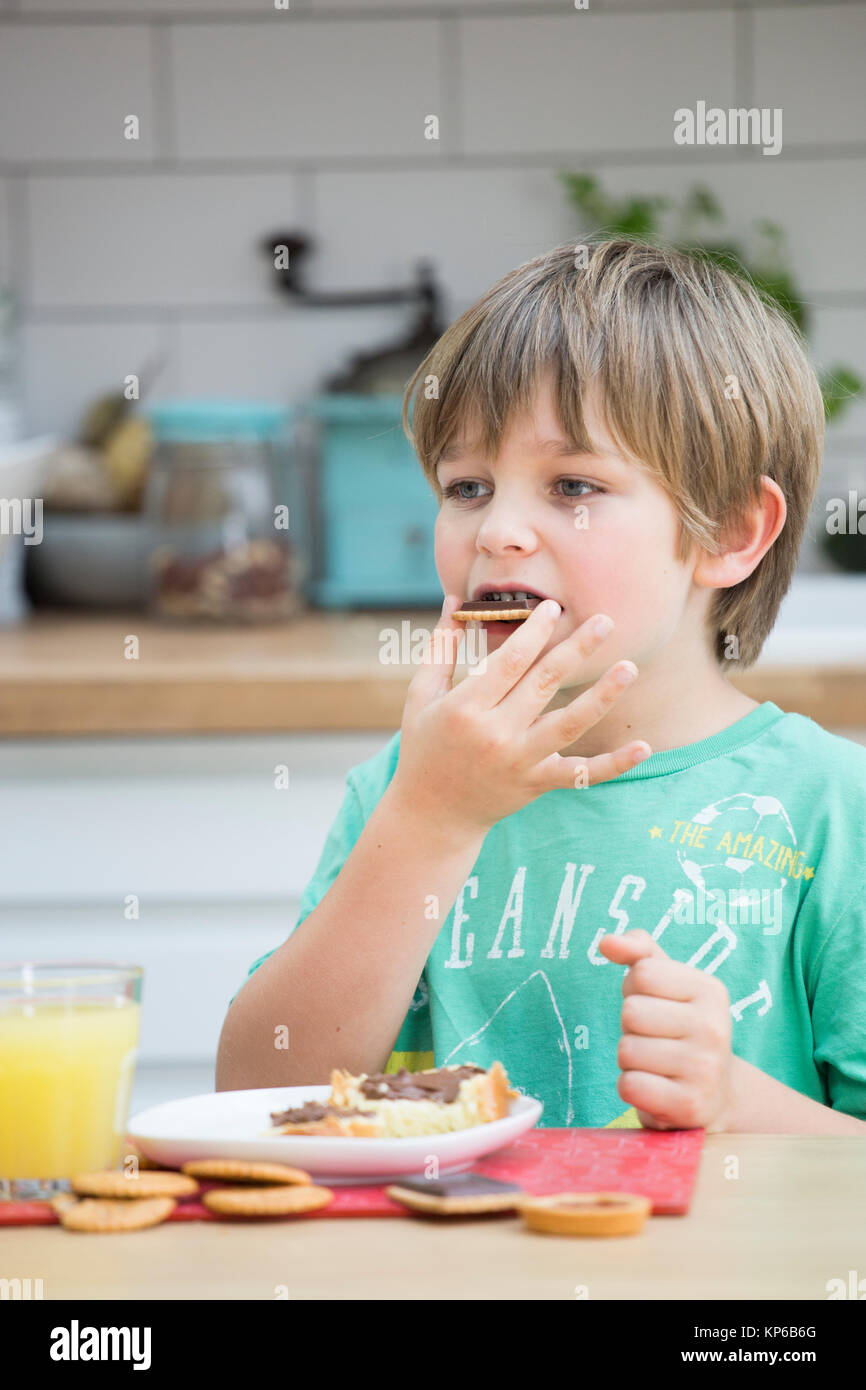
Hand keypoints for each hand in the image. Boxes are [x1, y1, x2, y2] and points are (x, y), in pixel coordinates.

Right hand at [390, 594, 651, 837]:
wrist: (431, 814)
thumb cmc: (425, 747)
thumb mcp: (422, 696)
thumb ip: (440, 648)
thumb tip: (454, 598)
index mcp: (466, 707)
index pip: (509, 660)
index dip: (534, 631)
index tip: (553, 608)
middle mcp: (495, 733)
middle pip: (544, 683)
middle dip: (576, 649)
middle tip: (605, 620)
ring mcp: (519, 761)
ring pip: (569, 724)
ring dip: (602, 695)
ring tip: (628, 667)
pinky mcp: (536, 784)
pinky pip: (581, 774)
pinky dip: (614, 764)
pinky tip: (644, 747)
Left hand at [598, 929, 734, 1131]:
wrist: (716, 1096)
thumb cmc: (680, 1028)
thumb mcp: (667, 982)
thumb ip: (638, 951)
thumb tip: (606, 941)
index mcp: (711, 990)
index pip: (643, 973)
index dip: (636, 990)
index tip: (657, 1006)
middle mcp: (715, 1028)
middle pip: (631, 1012)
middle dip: (631, 1027)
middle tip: (656, 1040)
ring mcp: (705, 1069)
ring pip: (626, 1050)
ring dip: (630, 1060)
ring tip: (657, 1065)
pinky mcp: (690, 1106)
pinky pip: (629, 1085)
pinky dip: (631, 1088)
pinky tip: (656, 1089)